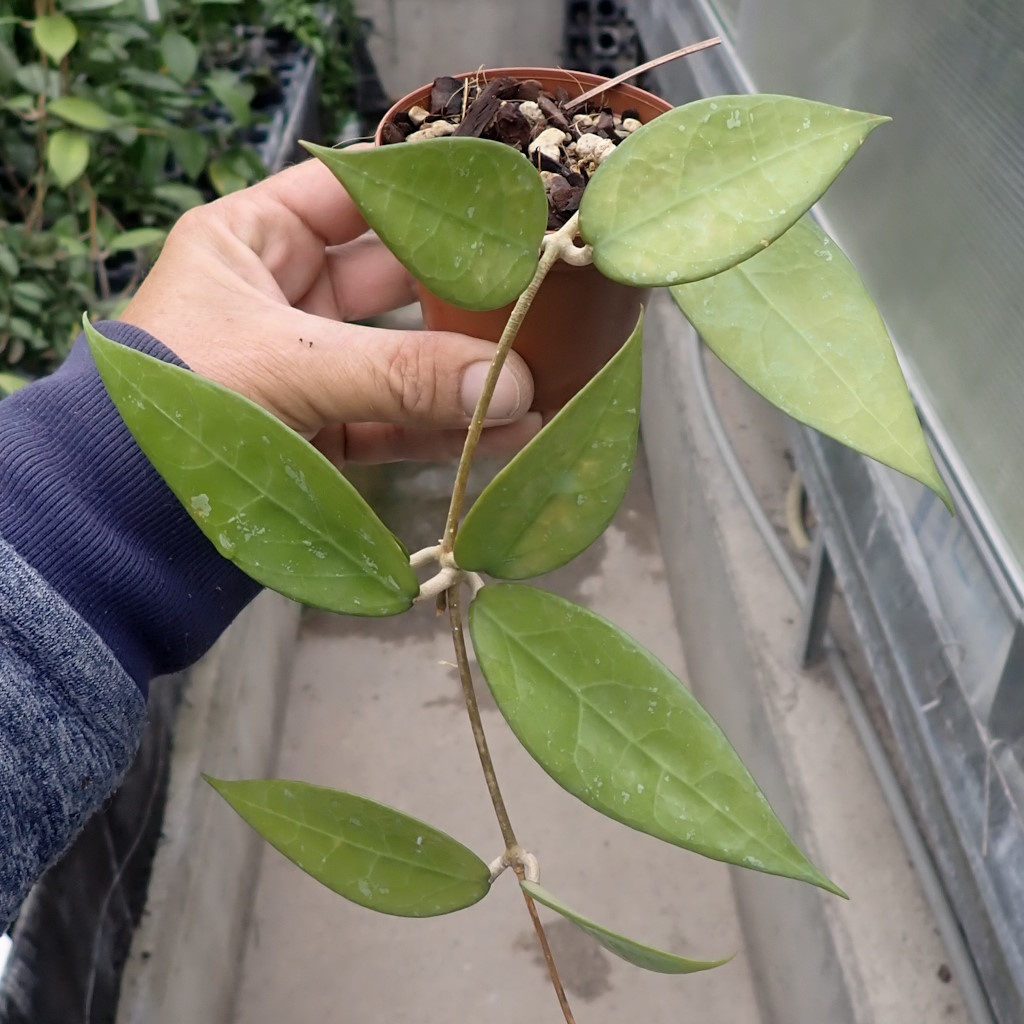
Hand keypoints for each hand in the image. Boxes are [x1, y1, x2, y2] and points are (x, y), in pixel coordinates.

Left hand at [121, 155, 540, 463]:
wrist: (122, 520)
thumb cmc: (181, 404)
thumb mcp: (287, 368)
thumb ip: (399, 374)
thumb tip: (515, 387)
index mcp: (249, 241)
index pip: (351, 193)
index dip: (423, 194)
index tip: (500, 207)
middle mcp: (282, 298)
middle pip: (394, 278)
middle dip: (461, 293)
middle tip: (534, 299)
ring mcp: (307, 369)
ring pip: (401, 357)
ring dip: (463, 372)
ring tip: (534, 379)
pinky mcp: (322, 434)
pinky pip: (395, 423)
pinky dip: (445, 432)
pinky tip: (504, 434)